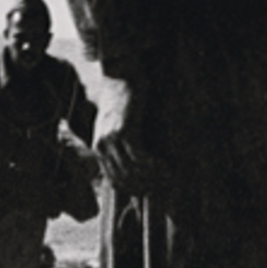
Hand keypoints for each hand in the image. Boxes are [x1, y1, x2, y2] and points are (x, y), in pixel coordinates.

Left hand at [95, 75, 154, 197]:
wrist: (117, 76)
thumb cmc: (121, 99)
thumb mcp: (115, 124)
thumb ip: (119, 142)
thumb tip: (137, 162)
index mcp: (98, 147)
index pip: (114, 180)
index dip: (134, 189)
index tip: (152, 191)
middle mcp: (101, 146)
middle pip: (124, 179)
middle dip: (145, 186)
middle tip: (164, 186)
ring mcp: (111, 140)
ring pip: (132, 171)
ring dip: (152, 177)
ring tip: (168, 176)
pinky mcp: (124, 131)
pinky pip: (139, 157)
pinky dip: (153, 165)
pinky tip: (165, 165)